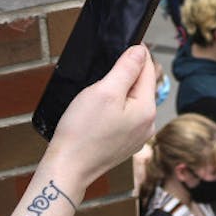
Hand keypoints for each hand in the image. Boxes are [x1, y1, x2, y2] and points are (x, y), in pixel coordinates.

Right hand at [47, 44, 156, 188]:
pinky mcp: (124, 143)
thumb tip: (141, 51)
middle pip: (141, 85)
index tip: (117, 47)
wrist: (67, 168)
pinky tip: (97, 112)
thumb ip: (126, 68)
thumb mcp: (104, 91)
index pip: (148, 68)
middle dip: (124, 74)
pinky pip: (123, 116)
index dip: (133, 53)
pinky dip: (113, 108)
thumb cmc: (82, 131)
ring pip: (132, 100)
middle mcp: (147, 124)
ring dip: (117, 91)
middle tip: (101, 74)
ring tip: (96, 94)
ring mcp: (136, 136)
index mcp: (147, 109)